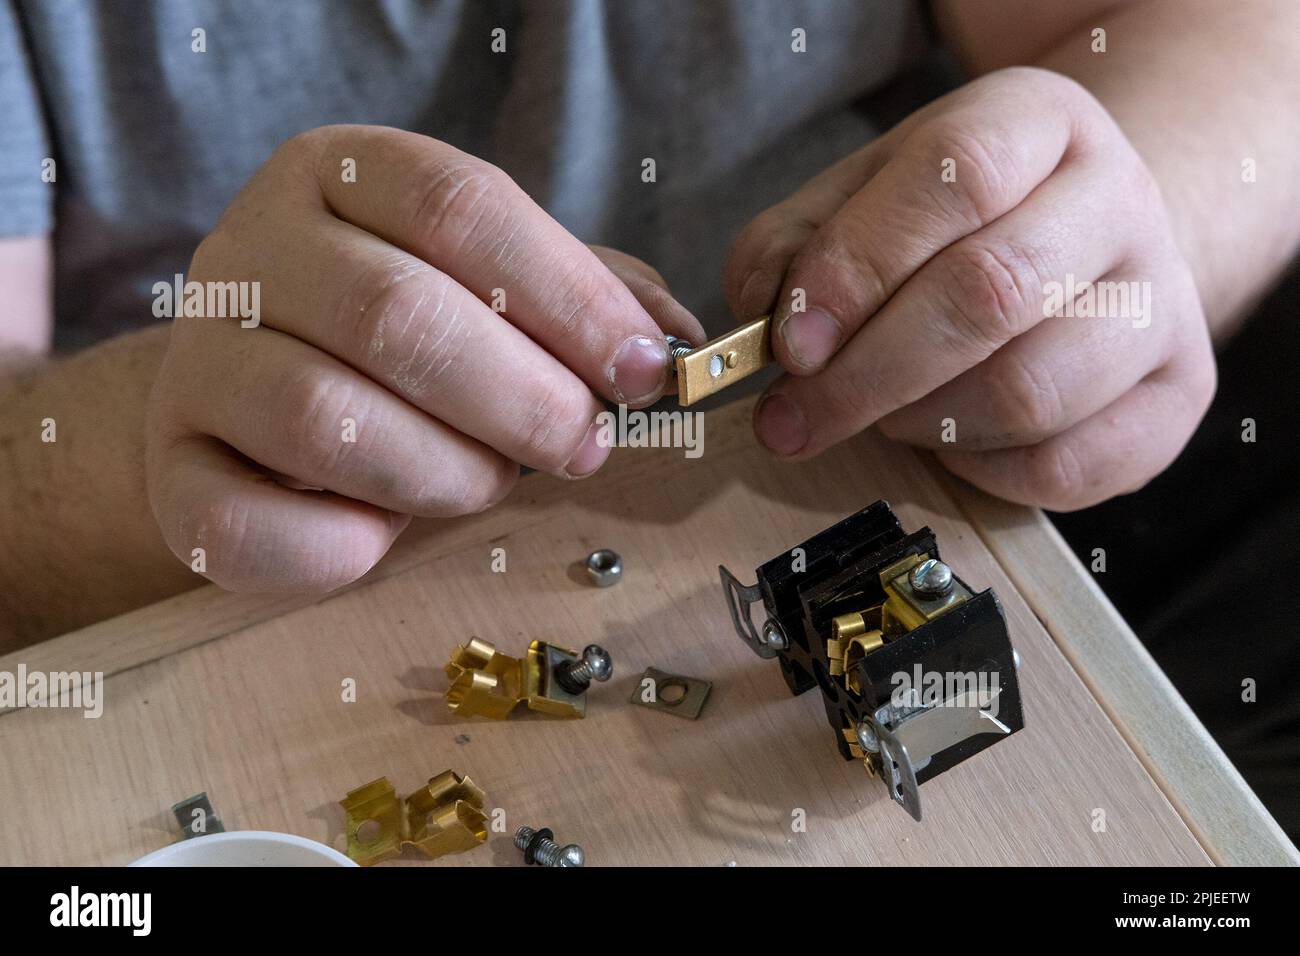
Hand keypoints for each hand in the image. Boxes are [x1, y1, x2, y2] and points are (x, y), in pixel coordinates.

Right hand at [146, 125, 701, 591]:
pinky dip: (343, 550)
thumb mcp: (492, 286)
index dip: (568, 297)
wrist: (252, 392)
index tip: (643, 373)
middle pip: (394, 313)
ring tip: (487, 482)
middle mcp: (249, 251)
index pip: (458, 207)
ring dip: (444, 473)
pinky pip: (247, 529)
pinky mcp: (168, 472)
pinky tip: (386, 536)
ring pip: (324, 419)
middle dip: (521, 400)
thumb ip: (583, 298)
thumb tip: (672, 343)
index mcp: (339, 175)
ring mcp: (196, 361)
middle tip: (581, 447)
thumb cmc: (399, 338)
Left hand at [725, 68, 1215, 510]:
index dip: (859, 267)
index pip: (958, 177)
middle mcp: (1120, 199)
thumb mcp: (866, 196)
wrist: (1087, 244)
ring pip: (1029, 391)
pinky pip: (1067, 465)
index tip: (790, 345)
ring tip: (883, 414)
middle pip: (990, 293)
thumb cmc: (955, 224)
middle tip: (792, 420)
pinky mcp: (1178, 393)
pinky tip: (949, 443)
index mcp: (1040, 122)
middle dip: (866, 376)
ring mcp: (1164, 300)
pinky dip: (982, 471)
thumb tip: (762, 317)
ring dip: (922, 424)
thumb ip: (795, 243)